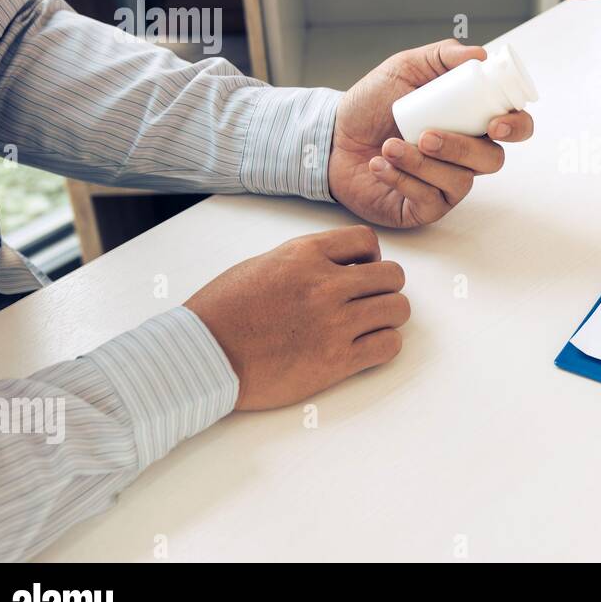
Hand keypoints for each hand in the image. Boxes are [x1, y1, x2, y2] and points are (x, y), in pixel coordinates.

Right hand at [186, 226, 409, 409]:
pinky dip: (384, 345)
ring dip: (388, 316)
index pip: (366, 240)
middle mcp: (325, 285)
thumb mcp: (264, 264)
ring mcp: (334, 324)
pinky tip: (366, 347)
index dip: (370, 255)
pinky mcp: (336, 361)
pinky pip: (388, 346)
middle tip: (368, 300)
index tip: (360, 269)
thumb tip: (339, 266)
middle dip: (384, 286)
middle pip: (392, 276)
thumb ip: (306, 261)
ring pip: (398, 309)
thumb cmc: (223, 312)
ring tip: (369, 324)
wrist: (202, 356)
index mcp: (305, 254)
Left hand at [329, 39, 533, 227]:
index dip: (516, 128)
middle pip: (491, 161)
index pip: (515, 128)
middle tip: (425, 135)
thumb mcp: (405, 67)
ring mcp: (447, 184)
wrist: (333, 135)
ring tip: (388, 146)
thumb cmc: (372, 103)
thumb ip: (443, 56)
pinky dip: (402, 180)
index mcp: (472, 122)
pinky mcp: (423, 208)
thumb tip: (480, 55)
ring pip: (459, 182)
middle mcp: (466, 156)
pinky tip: (379, 165)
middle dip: (460, 149)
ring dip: (421, 164)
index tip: (494, 124)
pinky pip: (428, 200)